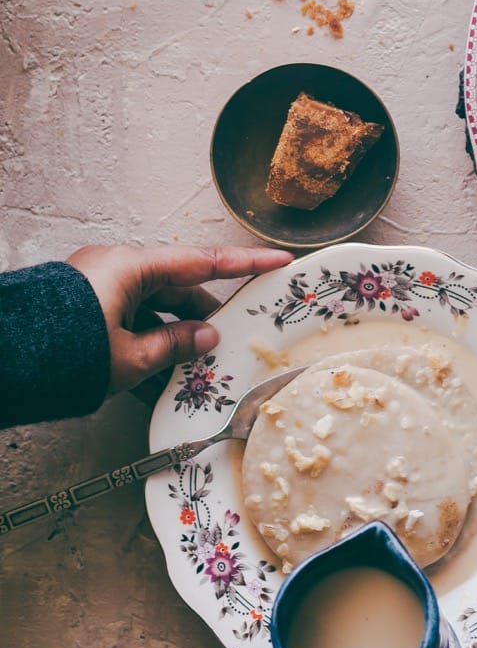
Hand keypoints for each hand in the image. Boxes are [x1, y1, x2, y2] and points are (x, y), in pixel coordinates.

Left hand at [67, 243, 291, 392]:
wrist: (4, 363)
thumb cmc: (66, 355)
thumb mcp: (131, 357)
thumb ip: (175, 345)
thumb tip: (205, 336)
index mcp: (132, 268)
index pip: (203, 262)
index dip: (245, 263)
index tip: (278, 260)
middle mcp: (115, 271)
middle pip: (176, 291)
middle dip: (201, 322)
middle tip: (228, 346)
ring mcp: (97, 291)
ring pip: (150, 313)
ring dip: (171, 344)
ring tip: (191, 378)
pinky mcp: (83, 312)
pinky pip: (126, 325)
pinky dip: (144, 350)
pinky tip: (156, 386)